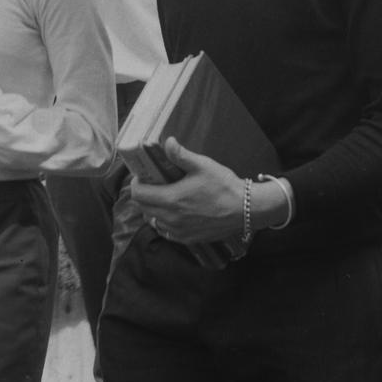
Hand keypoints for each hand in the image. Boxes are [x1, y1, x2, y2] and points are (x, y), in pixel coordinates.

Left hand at [129, 137, 249, 244]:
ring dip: (153, 209)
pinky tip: (175, 212)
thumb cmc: (224, 186)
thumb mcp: (202, 165)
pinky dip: (164, 222)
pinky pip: (166, 232)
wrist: (245, 209)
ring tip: (164, 197)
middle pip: (142, 208)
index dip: (136, 183)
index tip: (143, 176)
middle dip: (143, 194)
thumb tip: (167, 142)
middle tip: (153, 184)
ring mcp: (179, 231)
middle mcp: (171, 218)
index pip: (138, 194)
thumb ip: (180, 155)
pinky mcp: (187, 239)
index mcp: (172, 199)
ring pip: (153, 220)